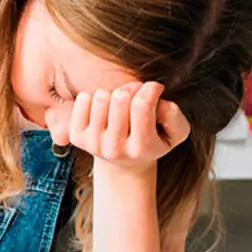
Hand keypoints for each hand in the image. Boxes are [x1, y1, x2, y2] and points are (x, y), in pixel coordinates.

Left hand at [61, 82, 189, 171]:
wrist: (123, 164)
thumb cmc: (152, 142)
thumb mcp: (175, 134)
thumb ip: (174, 116)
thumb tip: (158, 101)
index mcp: (141, 148)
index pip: (142, 105)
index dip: (150, 88)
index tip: (154, 89)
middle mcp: (115, 149)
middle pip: (120, 98)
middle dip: (132, 88)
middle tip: (135, 95)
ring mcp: (94, 144)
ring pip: (101, 96)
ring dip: (113, 93)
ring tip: (119, 104)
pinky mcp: (77, 137)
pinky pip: (83, 99)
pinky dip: (94, 96)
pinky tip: (103, 108)